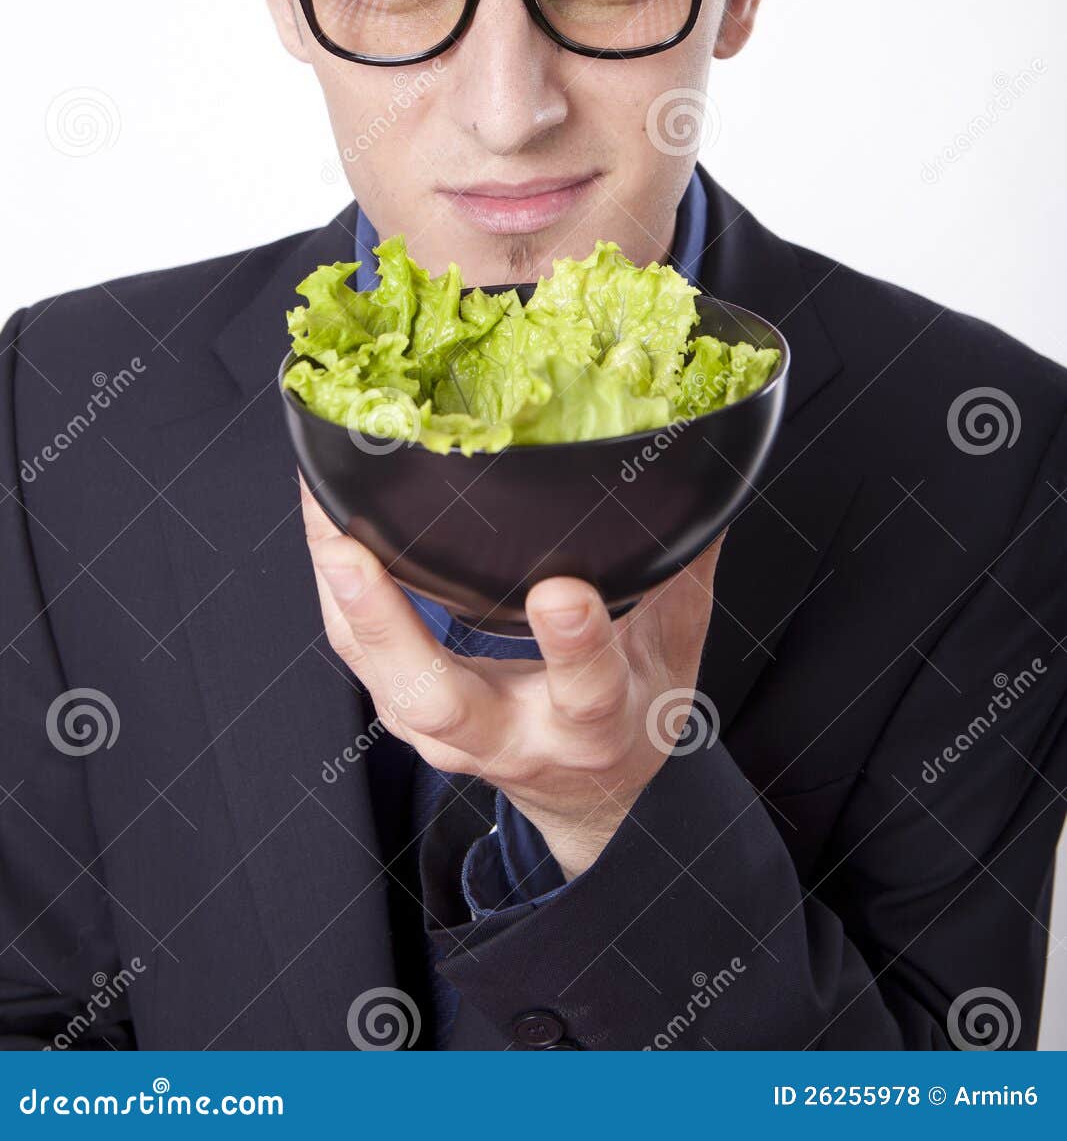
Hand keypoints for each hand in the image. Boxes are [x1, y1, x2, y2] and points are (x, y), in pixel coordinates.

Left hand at [300, 475, 723, 878]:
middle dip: (391, 627)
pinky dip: (336, 588)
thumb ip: (683, 569)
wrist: (594, 800)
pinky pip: (357, 651)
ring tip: (320, 506)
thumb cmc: (634, 713)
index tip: (563, 592)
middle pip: (436, 699)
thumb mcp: (677, 650)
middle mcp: (507, 737)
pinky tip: (324, 520)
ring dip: (341, 595)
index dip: (574, 646)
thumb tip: (700, 469)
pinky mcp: (408, 712)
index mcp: (590, 725)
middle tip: (353, 555)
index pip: (586, 690)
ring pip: (378, 673)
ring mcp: (445, 733)